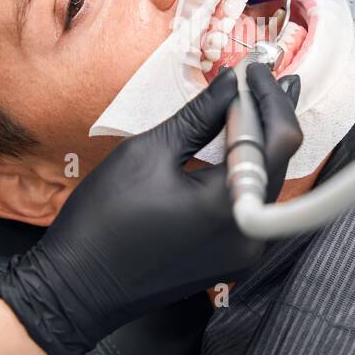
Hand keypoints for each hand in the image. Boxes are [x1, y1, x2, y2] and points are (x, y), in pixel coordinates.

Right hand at [0, 64, 302, 354]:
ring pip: (266, 182)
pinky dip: (244, 171)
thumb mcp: (149, 153)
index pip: (277, 138)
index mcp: (232, 204)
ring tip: (253, 102)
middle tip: (265, 76)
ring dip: (258, 142)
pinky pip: (249, 204)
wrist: (77, 288)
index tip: (255, 66)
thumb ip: (200, 116)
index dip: (270, 96)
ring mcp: (243, 250)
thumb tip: (232, 82)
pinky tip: (234, 145)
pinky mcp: (230, 258)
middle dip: (271, 115)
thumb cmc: (104, 221)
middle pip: (278, 162)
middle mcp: (250, 233)